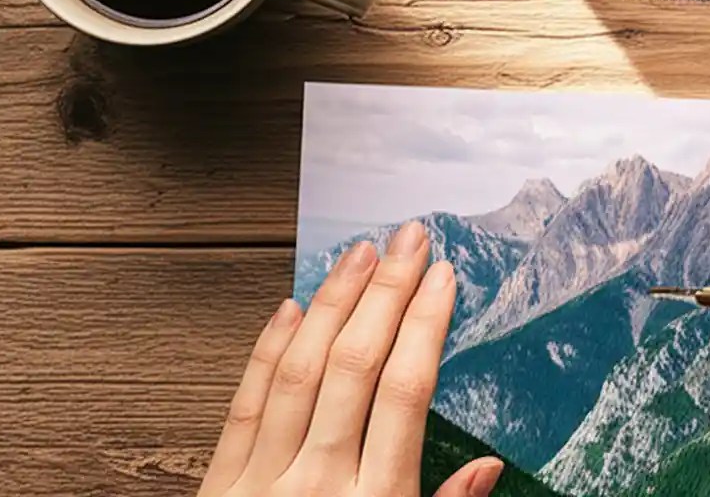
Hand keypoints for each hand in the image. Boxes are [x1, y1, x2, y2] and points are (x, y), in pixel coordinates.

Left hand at [198, 222, 503, 496]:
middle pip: (355, 365)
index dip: (425, 324)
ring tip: (359, 253)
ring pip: (300, 370)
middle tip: (411, 237)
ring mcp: (262, 481)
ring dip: (333, 303)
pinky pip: (245, 403)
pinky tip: (293, 306)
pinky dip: (269, 349)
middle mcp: (317, 485)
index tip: (444, 276)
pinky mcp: (219, 486)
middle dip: (388, 292)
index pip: (405, 392)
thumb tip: (490, 467)